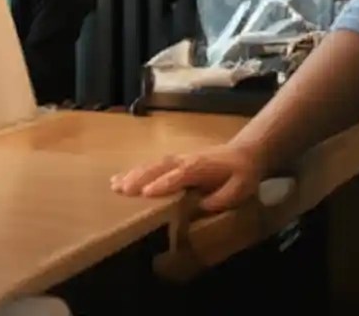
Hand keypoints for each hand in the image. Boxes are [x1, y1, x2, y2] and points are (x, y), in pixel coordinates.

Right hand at [109, 144, 265, 212]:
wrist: (244, 152)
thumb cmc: (242, 173)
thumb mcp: (241, 188)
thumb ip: (222, 198)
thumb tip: (201, 206)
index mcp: (200, 167)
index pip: (178, 175)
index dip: (163, 183)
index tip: (146, 193)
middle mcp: (184, 160)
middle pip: (158, 168)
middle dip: (139, 178)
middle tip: (120, 189)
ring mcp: (178, 159)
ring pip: (151, 165)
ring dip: (132, 174)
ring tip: (114, 184)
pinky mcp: (174, 161)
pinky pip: (152, 165)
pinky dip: (135, 171)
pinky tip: (122, 178)